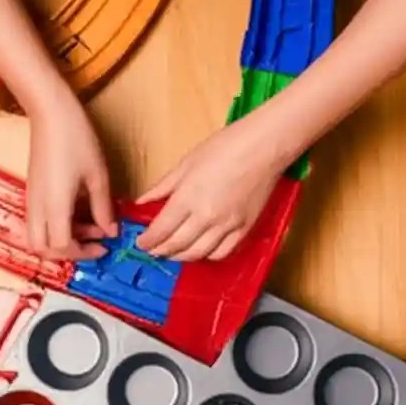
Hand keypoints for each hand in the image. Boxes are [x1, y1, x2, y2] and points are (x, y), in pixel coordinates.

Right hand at [26, 98, 117, 259]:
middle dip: (68, 253)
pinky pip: (38, 221)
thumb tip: (110, 231)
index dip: (84, 253)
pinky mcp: (32, 190)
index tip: (105, 246)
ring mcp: (32, 199)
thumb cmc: (76, 139)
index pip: (62, 247)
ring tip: (90, 226)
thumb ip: (103, 208)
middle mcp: (37, 207)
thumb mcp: (97, 175)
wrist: (49, 112)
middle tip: (93, 242)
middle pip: (42, 249)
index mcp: (54, 207)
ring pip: (37, 236)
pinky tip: (77, 213)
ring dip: (61, 240)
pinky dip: (56, 226)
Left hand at [135, 118, 287, 260]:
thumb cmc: (225, 147)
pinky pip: (222, 253)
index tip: (141, 242)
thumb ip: (162, 186)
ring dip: (181, 257)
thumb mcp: (186, 163)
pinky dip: (208, 256)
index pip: (161, 230)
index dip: (148, 240)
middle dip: (161, 251)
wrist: (264, 148)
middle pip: (177, 245)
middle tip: (153, 250)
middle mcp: (206, 218)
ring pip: (198, 253)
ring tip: (173, 252)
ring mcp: (227, 226)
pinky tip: (201, 251)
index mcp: (188, 198)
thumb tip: (142, 201)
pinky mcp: (244, 229)